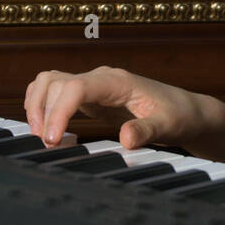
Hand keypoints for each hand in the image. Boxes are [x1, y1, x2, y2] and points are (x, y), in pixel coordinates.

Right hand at [23, 65, 206, 149]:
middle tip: (48, 146)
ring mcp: (93, 85)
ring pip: (49, 82)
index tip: (53, 141)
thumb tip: (125, 139)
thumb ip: (147, 131)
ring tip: (43, 137)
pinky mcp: (89, 96)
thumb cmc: (179, 116)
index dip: (58, 111)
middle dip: (43, 113)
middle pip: (55, 82)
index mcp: (117, 81)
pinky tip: (48, 130)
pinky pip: (55, 91)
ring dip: (38, 106)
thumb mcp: (169, 126)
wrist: (187, 111)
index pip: (75, 87)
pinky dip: (43, 106)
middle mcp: (100, 78)